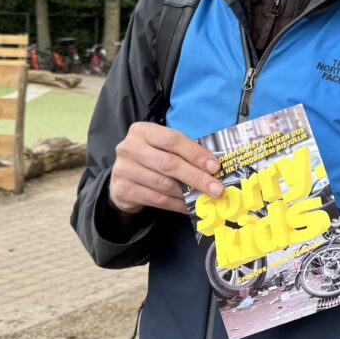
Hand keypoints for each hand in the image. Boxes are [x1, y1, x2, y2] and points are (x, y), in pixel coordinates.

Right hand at [109, 122, 224, 214]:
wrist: (122, 179)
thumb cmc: (151, 159)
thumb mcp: (162, 148)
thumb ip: (183, 152)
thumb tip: (214, 167)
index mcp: (143, 131)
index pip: (173, 140)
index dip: (196, 154)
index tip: (215, 167)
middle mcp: (130, 148)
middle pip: (169, 164)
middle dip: (197, 177)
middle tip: (217, 189)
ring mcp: (124, 169)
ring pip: (164, 184)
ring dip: (188, 193)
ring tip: (206, 198)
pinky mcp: (123, 190)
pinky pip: (158, 200)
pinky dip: (178, 205)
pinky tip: (189, 207)